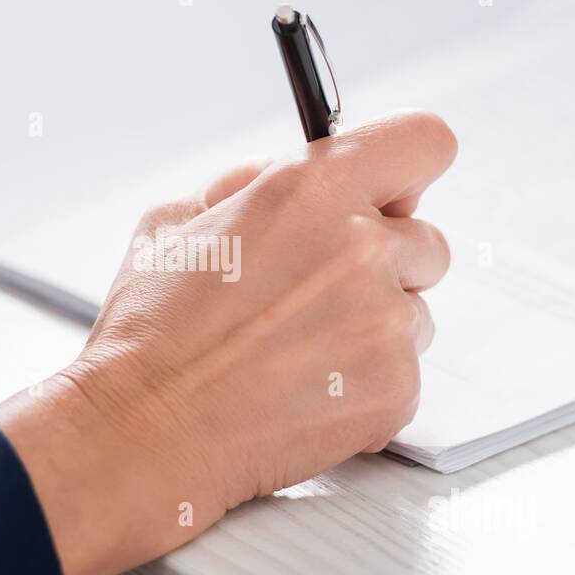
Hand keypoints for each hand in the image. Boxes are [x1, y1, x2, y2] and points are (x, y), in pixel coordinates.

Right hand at [0, 110, 456, 574]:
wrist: (147, 432)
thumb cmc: (152, 334)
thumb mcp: (174, 221)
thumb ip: (244, 184)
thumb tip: (274, 174)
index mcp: (315, 189)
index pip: (424, 142)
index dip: (408, 169)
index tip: (392, 190)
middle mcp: (364, 248)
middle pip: (427, 241)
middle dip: (385, 262)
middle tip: (318, 294)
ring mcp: (388, 324)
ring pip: (417, 314)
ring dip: (375, 328)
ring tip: (297, 353)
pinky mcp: (396, 390)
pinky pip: (407, 375)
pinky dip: (367, 384)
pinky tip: (305, 391)